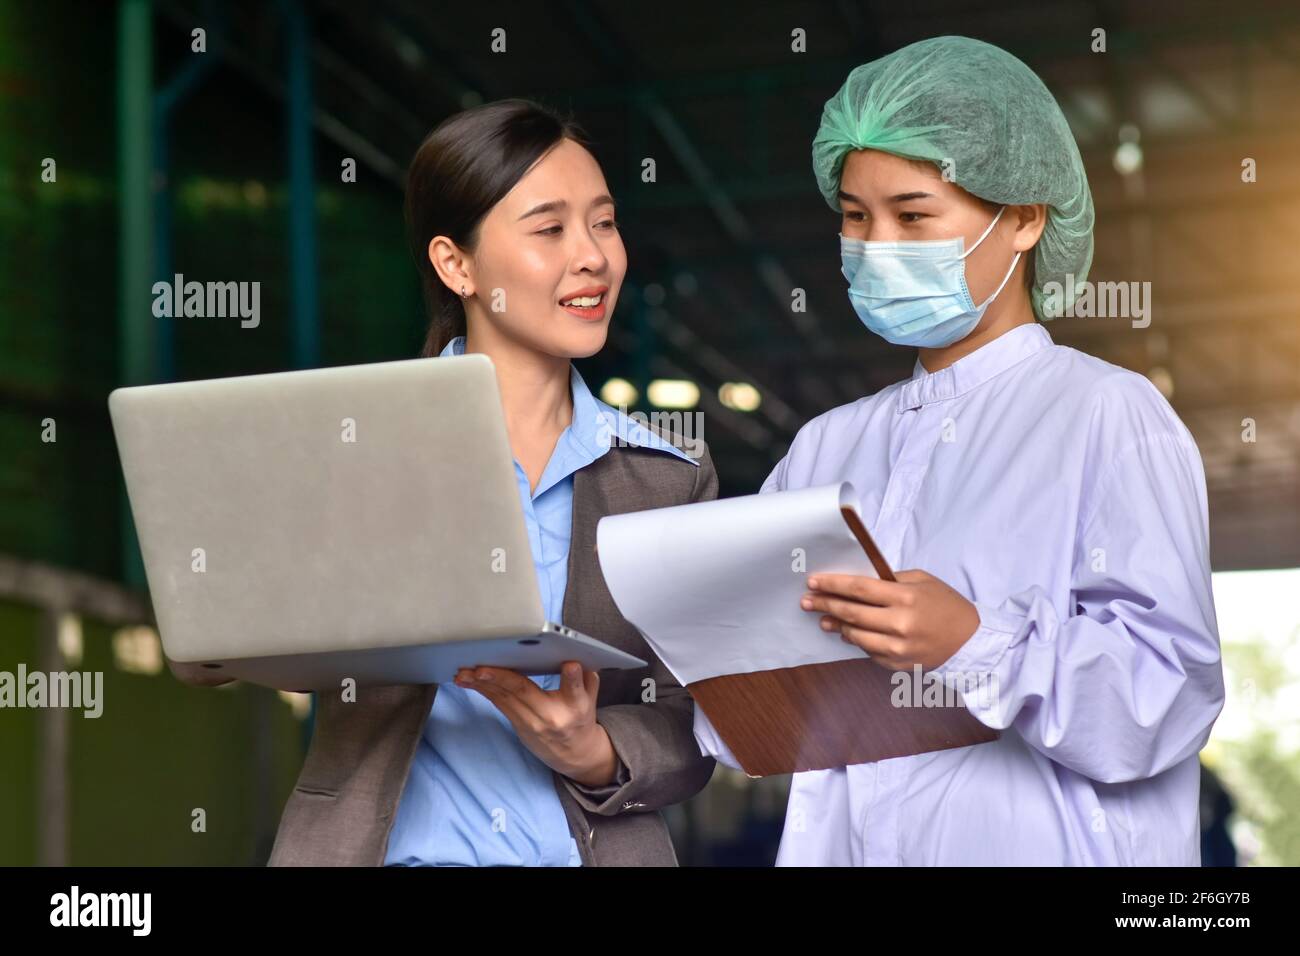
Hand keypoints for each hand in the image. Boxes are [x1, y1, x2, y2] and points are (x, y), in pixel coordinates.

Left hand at [453, 661, 618, 786]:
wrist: (574, 754)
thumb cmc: (581, 718)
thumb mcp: (591, 698)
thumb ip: (586, 678)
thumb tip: (575, 655)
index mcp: (577, 706)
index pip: (575, 690)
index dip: (573, 677)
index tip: (571, 664)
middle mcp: (551, 715)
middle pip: (525, 692)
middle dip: (500, 678)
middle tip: (480, 668)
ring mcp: (531, 723)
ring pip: (504, 698)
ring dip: (481, 684)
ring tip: (464, 673)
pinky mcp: (518, 726)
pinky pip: (499, 704)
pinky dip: (483, 690)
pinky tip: (469, 680)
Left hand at [800, 570, 979, 670]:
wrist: (970, 640)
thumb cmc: (945, 604)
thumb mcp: (921, 581)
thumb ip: (889, 580)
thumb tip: (856, 581)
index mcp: (906, 597)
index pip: (860, 588)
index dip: (833, 584)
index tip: (813, 581)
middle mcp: (900, 623)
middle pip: (852, 612)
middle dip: (825, 605)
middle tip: (806, 601)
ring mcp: (899, 647)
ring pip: (856, 635)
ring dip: (836, 626)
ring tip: (822, 618)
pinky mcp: (898, 664)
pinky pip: (868, 651)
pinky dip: (855, 641)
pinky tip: (846, 633)